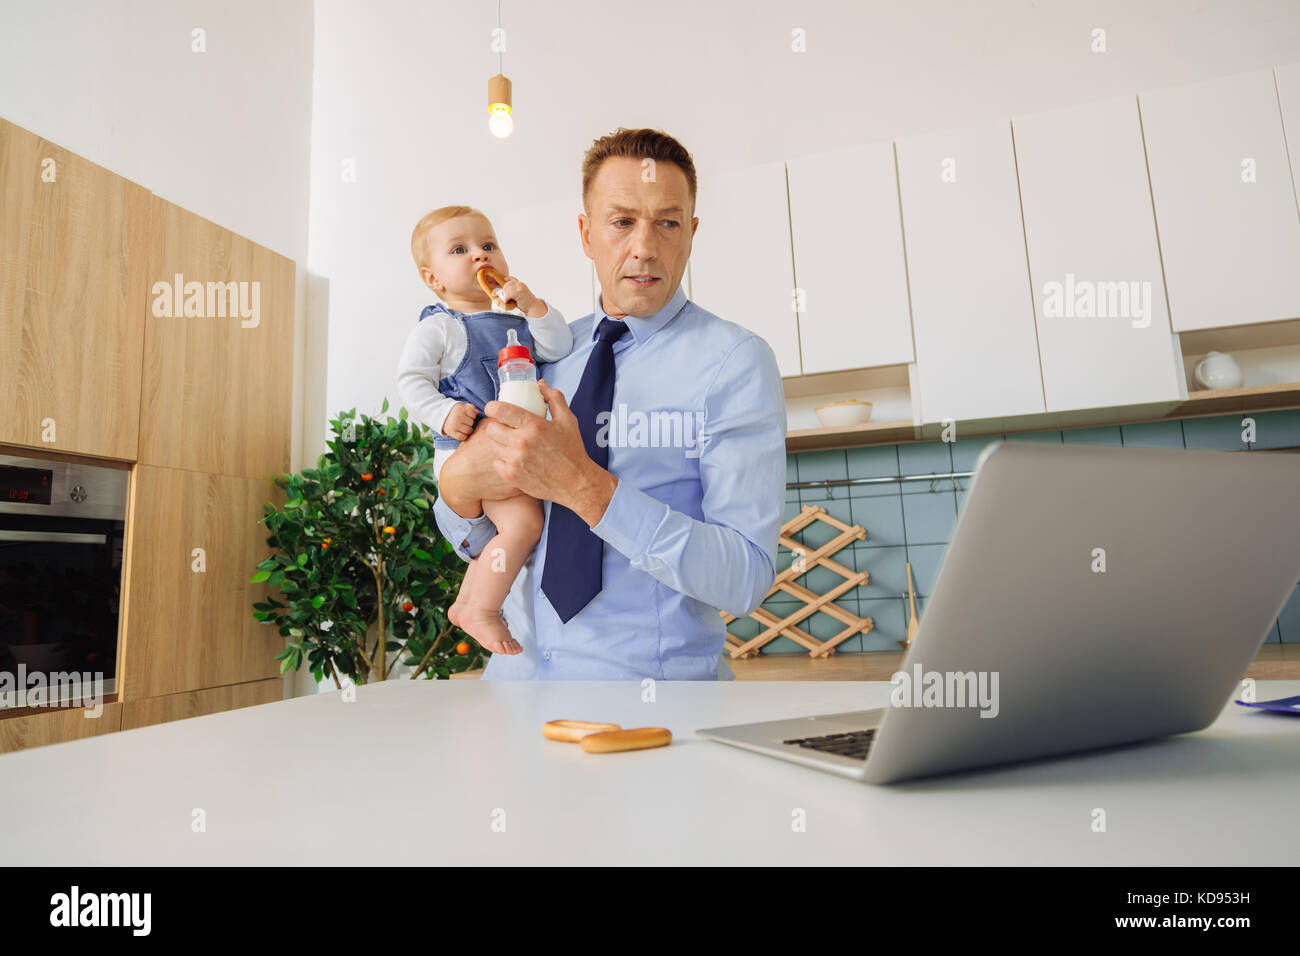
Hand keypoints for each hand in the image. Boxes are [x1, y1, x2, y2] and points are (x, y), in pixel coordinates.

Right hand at [440, 402, 478, 440]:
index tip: (467, 416)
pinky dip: (463, 436)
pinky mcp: (451, 432)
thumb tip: (477, 413)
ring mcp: (454, 425)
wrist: (441, 417)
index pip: (473, 415)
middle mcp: (458, 416)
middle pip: (471, 423)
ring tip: (463, 427)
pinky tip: (461, 433)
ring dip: (467, 430)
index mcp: (460, 409)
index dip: (472, 416)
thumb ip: (471, 407)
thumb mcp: (462, 407)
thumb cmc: (456, 412)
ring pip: (469, 431)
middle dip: (469, 423)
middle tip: (464, 422)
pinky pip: (463, 437)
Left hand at [480, 379, 617, 525]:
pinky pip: (495, 463)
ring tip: (511, 444)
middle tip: (506, 428)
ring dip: (499, 443)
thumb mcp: (568, 420)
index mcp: (534, 425)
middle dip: (497, 426)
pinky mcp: (511, 476)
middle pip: (491, 428)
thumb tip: (540, 385)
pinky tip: (514, 459)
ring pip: (492, 445)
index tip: (494, 409)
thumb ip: (554, 398)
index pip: (499, 410)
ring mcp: (515, 460)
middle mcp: (521, 442)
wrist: (575, 483)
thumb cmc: (572, 450)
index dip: (492, 408)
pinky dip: (502, 460)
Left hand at [495, 275, 545, 317]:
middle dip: (504, 291)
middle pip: (507, 284)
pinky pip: (508, 294)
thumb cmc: (526, 303)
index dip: (506, 280)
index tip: (503, 284)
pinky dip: (506, 298)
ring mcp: (520, 287)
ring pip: (507, 289)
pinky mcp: (519, 292)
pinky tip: (507, 301)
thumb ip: (513, 291)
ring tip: (507, 300)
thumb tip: (503, 292)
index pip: (511, 278)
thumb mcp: (519, 295)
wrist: (533, 307)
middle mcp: (520, 284)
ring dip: (505, 295)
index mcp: (520, 284)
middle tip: (505, 298)